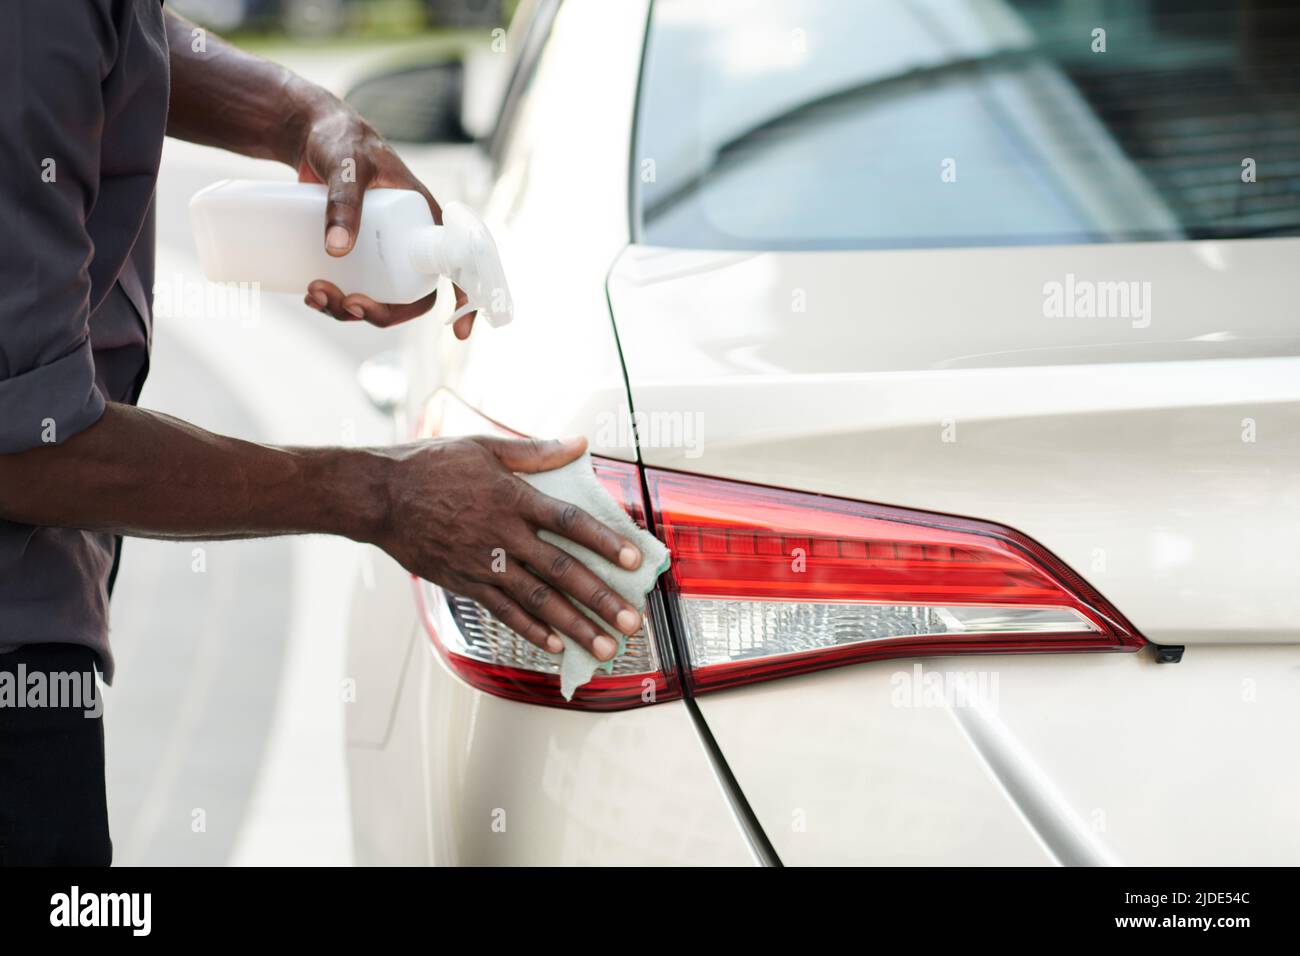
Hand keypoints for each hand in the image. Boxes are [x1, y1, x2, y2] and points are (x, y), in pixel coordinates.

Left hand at [293, 98, 477, 338]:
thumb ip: (344, 201)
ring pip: (378, 299)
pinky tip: (310, 294)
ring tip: (313, 294)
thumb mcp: (347, 166)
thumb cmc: (340, 141)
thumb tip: (338, 252)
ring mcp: (382, 252)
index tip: (458, 332)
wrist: (311, 135)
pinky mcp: (356, 255)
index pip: (459, 268)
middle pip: (410, 298)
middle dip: (380, 313)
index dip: (467, 304)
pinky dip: (334, 302)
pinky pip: (354, 290)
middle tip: (345, 304)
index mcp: (428, 220)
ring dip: (348, 311)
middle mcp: (410, 242)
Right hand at [374, 435, 644, 660]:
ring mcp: (484, 564)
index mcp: (513, 498)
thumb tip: (580, 443)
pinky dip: (530, 631)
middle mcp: (503, 535)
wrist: (379, 496)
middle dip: (601, 598)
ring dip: (575, 625)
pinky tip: (555, 646)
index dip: (605, 540)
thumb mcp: (485, 447)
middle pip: (562, 570)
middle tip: (631, 621)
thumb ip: (536, 452)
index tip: (634, 559)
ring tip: (604, 646)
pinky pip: (503, 612)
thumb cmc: (432, 465)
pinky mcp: (465, 583)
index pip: (570, 522)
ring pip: (538, 600)